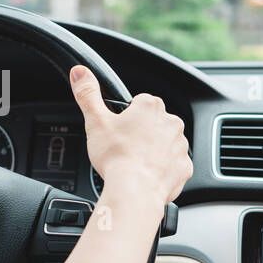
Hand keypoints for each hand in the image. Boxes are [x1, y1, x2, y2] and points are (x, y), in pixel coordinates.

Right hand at [69, 65, 191, 206]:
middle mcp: (170, 122)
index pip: (140, 102)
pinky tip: (147, 175)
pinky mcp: (184, 166)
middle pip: (154, 122)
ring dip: (153, 150)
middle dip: (141, 133)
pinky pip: (173, 164)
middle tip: (124, 148)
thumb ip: (87, 94)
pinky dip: (162, 169)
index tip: (118, 130)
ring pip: (165, 143)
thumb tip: (79, 71)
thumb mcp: (95, 121)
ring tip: (134, 163)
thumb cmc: (117, 157)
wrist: (135, 191)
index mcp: (150, 107)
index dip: (127, 116)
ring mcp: (180, 145)